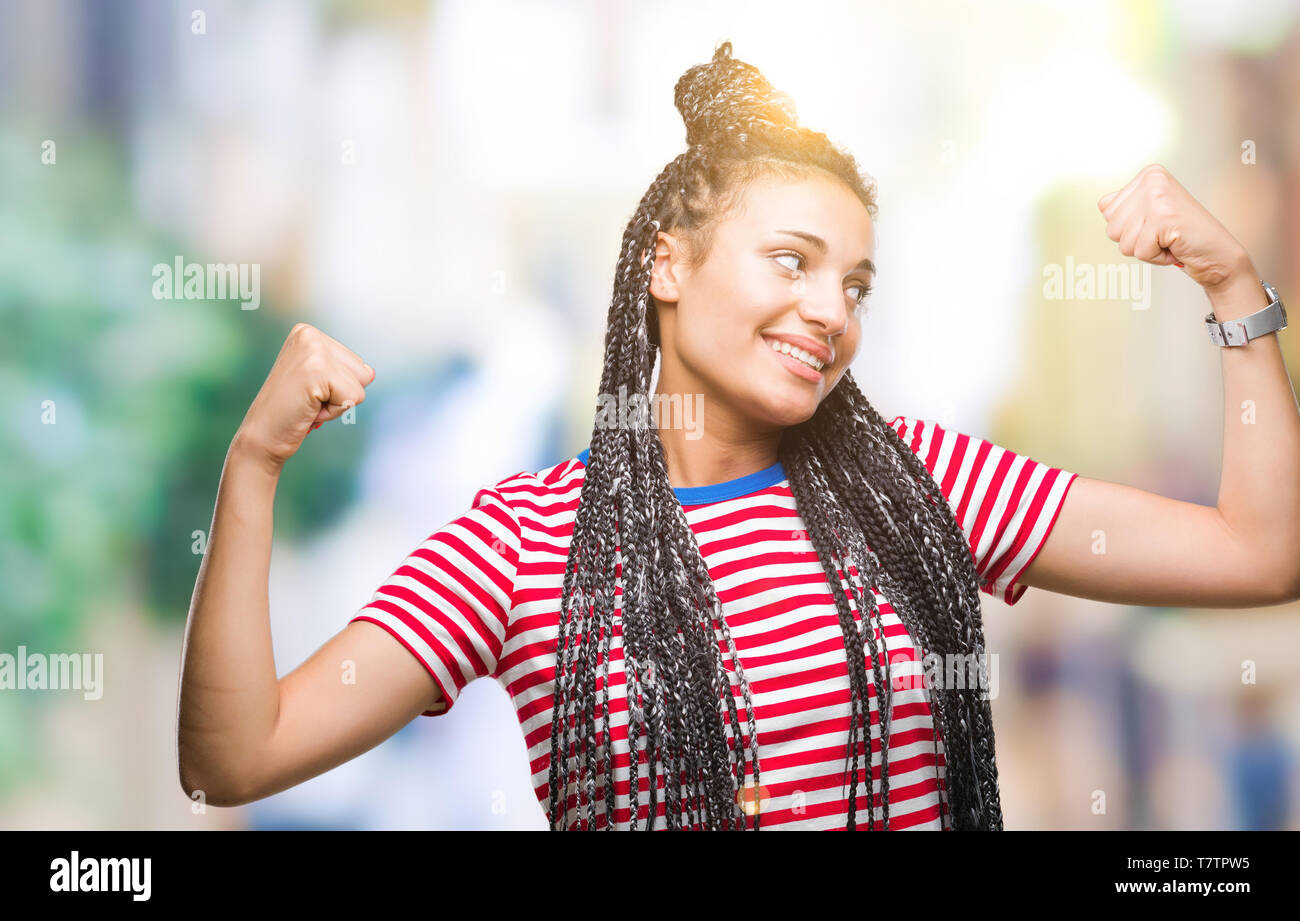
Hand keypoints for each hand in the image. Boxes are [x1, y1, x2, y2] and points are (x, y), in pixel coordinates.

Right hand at [233, 322, 374, 470]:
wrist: (263, 436)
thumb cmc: (292, 411)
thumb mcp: (322, 384)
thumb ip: (348, 373)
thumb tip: (370, 373)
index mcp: (307, 333)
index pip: (356, 364)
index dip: (337, 387)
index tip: (309, 391)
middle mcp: (309, 334)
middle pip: (362, 371)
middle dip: (340, 394)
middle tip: (308, 399)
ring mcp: (312, 350)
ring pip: (360, 385)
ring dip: (337, 403)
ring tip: (308, 404)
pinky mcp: (317, 370)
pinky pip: (352, 398)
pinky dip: (333, 412)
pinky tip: (308, 409)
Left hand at [1098, 164, 1252, 292]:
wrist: (1218, 253)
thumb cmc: (1182, 235)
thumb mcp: (1148, 213)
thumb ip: (1123, 206)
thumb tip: (1102, 205)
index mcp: (1149, 174)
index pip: (1106, 210)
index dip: (1128, 227)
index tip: (1155, 223)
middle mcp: (1153, 180)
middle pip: (1111, 227)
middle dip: (1134, 240)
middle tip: (1163, 234)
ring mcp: (1158, 198)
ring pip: (1122, 241)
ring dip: (1145, 249)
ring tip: (1169, 239)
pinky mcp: (1163, 219)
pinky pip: (1139, 252)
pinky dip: (1156, 257)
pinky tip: (1175, 246)